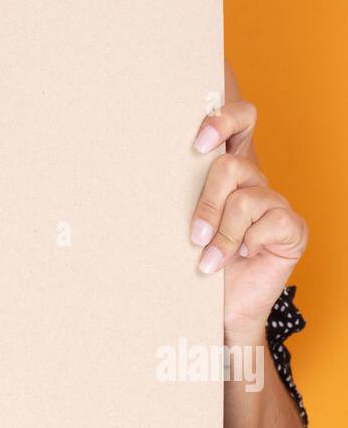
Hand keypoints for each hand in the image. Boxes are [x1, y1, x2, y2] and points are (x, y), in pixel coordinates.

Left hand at [190, 99, 308, 332]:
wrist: (220, 308)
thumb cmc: (195, 261)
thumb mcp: (181, 222)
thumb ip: (177, 193)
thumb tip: (136, 172)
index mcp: (227, 169)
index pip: (240, 119)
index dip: (224, 119)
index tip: (198, 142)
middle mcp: (253, 180)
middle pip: (231, 164)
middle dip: (207, 203)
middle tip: (194, 234)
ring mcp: (274, 202)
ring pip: (244, 199)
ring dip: (223, 235)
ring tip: (210, 260)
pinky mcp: (292, 227)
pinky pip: (271, 221)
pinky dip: (248, 243)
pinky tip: (243, 257)